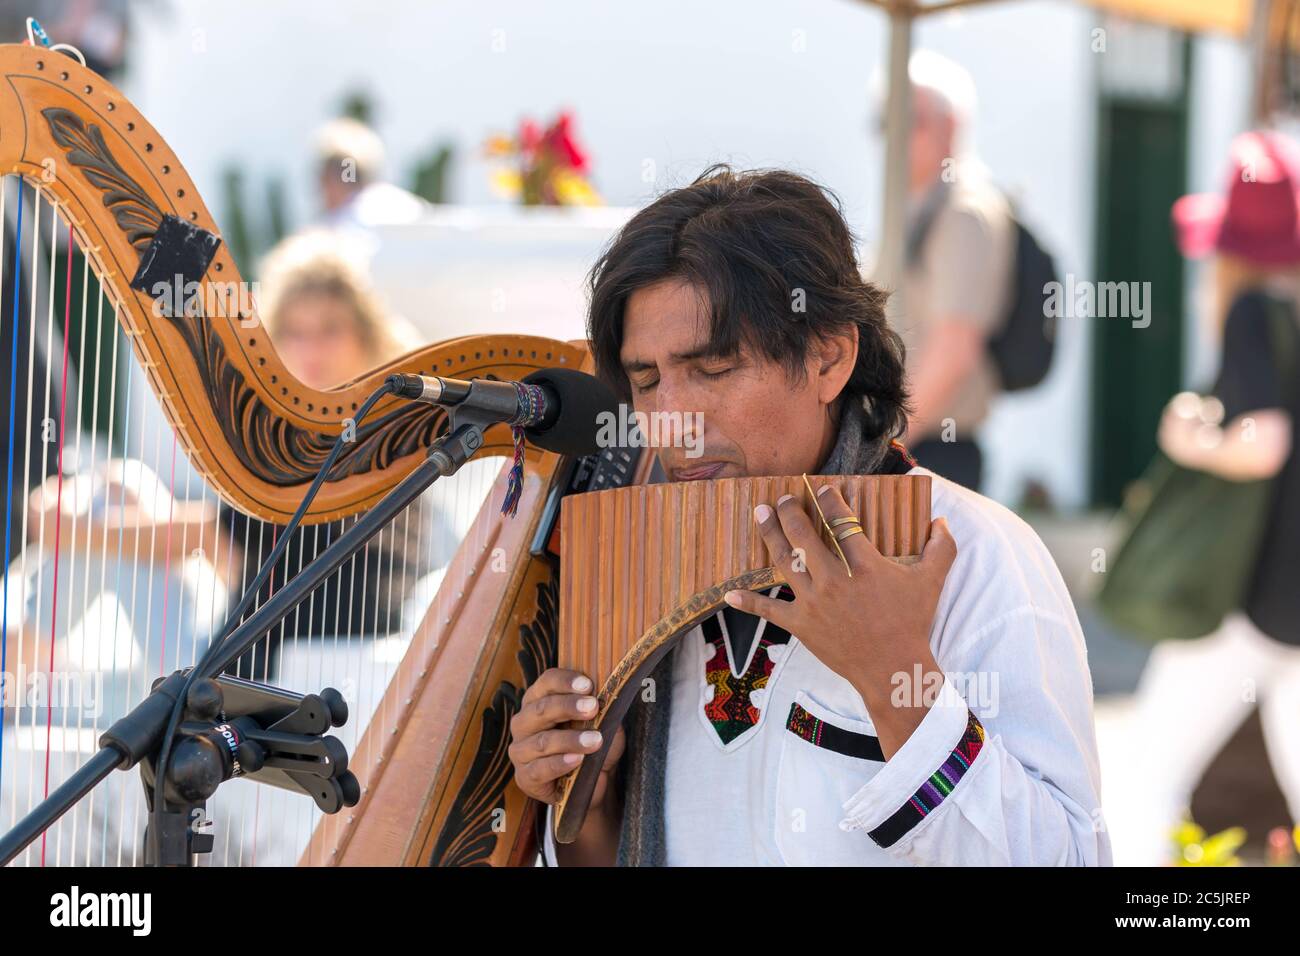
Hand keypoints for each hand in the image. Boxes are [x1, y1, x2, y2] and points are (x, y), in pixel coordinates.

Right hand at [509, 668, 625, 809]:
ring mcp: (521, 750)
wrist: (591, 780)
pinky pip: (539, 770)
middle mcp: (524, 722)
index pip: (546, 682)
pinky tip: (577, 760)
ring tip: (595, 740)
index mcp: (538, 699)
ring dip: (570, 739)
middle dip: (568, 706)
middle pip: (541, 708)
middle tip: (593, 707)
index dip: (565, 681)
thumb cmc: (591, 742)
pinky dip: (559, 764)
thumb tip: (610, 692)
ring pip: (542, 741)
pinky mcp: (525, 777)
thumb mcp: (601, 721)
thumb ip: (601, 708)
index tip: (587, 684)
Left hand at [723, 485, 956, 715]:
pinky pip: (769, 610)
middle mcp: (835, 580)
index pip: (841, 523)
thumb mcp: (932, 582)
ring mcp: (814, 602)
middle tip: (782, 498)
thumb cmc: (912, 623)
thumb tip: (943, 520)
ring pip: (785, 561)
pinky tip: (729, 594)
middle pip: (804, 536)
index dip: (829, 501)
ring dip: (770, 535)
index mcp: (865, 566)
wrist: (892, 669)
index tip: (821, 489)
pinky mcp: (801, 625)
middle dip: (790, 512)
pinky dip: (748, 603)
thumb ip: (941, 548)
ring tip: (760, 514)